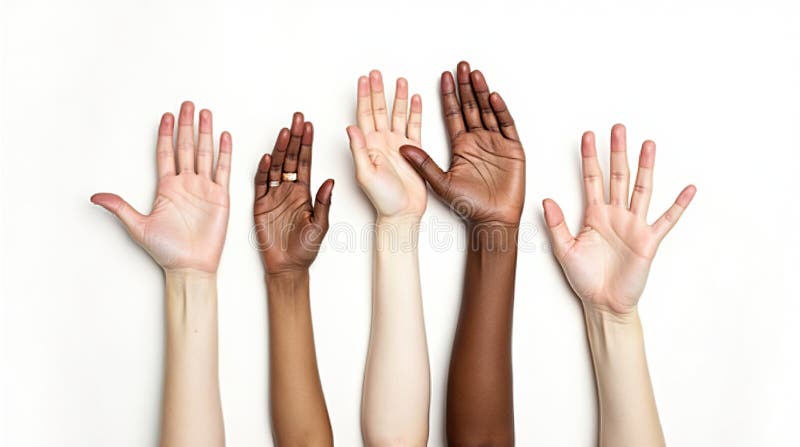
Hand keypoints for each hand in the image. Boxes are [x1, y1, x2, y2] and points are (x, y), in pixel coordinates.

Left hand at [91, 101, 231, 272]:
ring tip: (205, 114)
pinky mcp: (221, 197)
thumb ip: (119, 207)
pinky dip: (224, 153)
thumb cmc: (166, 250)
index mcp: (166, 188)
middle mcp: (186, 184)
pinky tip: (225, 137)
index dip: (166, 134)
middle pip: (186, 147)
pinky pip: (223, 170)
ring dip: (205, 133)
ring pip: (205, 154)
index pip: (166, 154)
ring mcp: (204, 189)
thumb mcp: (137, 226)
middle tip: (187, 105)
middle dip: (186, 125)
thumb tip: (94, 196)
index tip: (166, 115)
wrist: (190, 266)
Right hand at [254, 112, 333, 273]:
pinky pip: (260, 184)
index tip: (309, 126)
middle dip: (294, 137)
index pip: (305, 162)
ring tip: (284, 131)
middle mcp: (289, 189)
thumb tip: (331, 181)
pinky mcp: (260, 205)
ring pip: (276, 166)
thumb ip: (324, 203)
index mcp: (305, 192)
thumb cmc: (306, 249)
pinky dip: (262, 170)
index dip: (307, 144)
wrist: (287, 267)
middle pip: (291, 158)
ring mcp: (274, 195)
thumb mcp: (320, 226)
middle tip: (297, 118)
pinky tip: (266, 157)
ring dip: (279, 148)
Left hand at [346, 70, 424, 221]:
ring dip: (397, 98)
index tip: (363, 79)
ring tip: (398, 80)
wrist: (402, 213)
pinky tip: (414, 99)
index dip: (364, 96)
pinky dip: (414, 112)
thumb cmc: (382, 199)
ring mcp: (397, 145)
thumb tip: (350, 127)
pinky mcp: (413, 151)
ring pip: (397, 115)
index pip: (364, 114)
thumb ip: (358, 150)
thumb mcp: (366, 174)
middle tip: (377, 73)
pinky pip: (414, 127)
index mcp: (368, 145)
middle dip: (378, 91)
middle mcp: (381, 142)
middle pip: (378, 110)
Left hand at [400, 61, 524, 226]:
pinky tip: (493, 98)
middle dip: (466, 86)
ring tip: (475, 74)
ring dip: (481, 93)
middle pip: (471, 107)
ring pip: (488, 111)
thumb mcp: (440, 183)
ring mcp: (496, 143)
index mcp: (461, 145)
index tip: (444, 76)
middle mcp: (478, 140)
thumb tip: (402, 147)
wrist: (491, 219)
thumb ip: (423, 163)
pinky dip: (500, 111)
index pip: (453, 113)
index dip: (450, 95)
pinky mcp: (512, 149)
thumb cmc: (467, 205)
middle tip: (461, 65)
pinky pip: (507, 125)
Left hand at [543, 125, 695, 314]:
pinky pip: (666, 220)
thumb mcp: (564, 250)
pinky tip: (689, 188)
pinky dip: (678, 205)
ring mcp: (633, 226)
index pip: (592, 179)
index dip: (589, 158)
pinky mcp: (648, 241)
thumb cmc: (585, 279)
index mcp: (595, 215)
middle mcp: (615, 215)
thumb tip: (546, 200)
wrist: (603, 304)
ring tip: (648, 144)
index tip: (587, 136)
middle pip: (618, 176)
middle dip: (617, 152)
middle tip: (618, 127)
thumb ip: (556, 225)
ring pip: (641, 190)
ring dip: (645, 167)